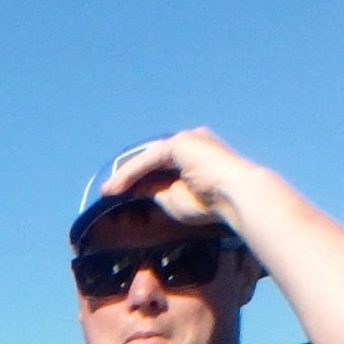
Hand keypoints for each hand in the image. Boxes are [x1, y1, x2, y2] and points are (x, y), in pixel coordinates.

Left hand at [96, 127, 259, 226]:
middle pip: (150, 158)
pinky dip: (131, 173)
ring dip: (125, 175)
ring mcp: (186, 140)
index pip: (158, 164)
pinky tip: (117, 187)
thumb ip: (155, 190)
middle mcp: (190, 142)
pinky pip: (148, 159)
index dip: (136, 178)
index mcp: (193, 154)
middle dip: (127, 175)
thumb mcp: (173, 198)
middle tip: (107, 191)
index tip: (118, 194)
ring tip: (107, 191)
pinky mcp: (180, 144)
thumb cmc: (211, 203)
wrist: (235, 196)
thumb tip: (136, 189)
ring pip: (147, 158)